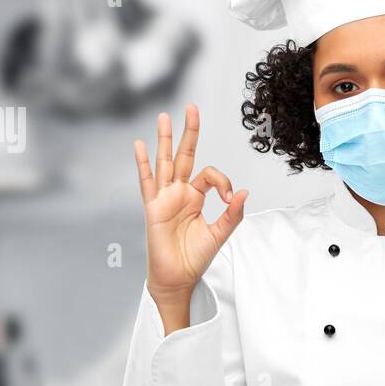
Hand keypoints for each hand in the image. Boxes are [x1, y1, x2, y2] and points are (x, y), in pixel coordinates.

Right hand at [134, 105, 247, 317]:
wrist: (177, 277)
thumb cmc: (195, 257)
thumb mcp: (220, 234)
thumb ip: (232, 214)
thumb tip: (244, 192)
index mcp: (196, 197)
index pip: (209, 174)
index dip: (223, 181)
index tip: (229, 197)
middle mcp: (179, 193)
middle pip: (185, 156)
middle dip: (189, 132)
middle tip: (192, 108)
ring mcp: (164, 198)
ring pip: (164, 162)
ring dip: (165, 140)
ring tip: (164, 117)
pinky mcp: (152, 207)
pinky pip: (147, 182)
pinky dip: (143, 164)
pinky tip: (139, 146)